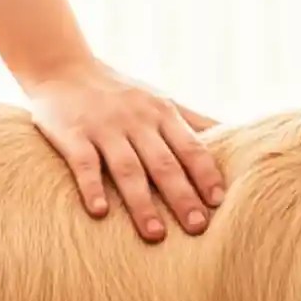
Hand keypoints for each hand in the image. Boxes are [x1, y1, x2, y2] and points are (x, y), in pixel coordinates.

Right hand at [23, 60, 224, 241]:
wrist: (61, 66)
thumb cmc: (122, 93)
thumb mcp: (162, 100)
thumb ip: (195, 122)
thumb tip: (239, 136)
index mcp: (163, 114)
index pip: (191, 148)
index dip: (206, 175)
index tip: (218, 202)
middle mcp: (137, 121)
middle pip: (164, 164)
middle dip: (182, 197)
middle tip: (197, 228)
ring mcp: (104, 128)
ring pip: (128, 169)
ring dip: (142, 203)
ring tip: (156, 234)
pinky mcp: (71, 134)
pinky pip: (83, 163)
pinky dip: (92, 187)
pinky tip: (100, 212)